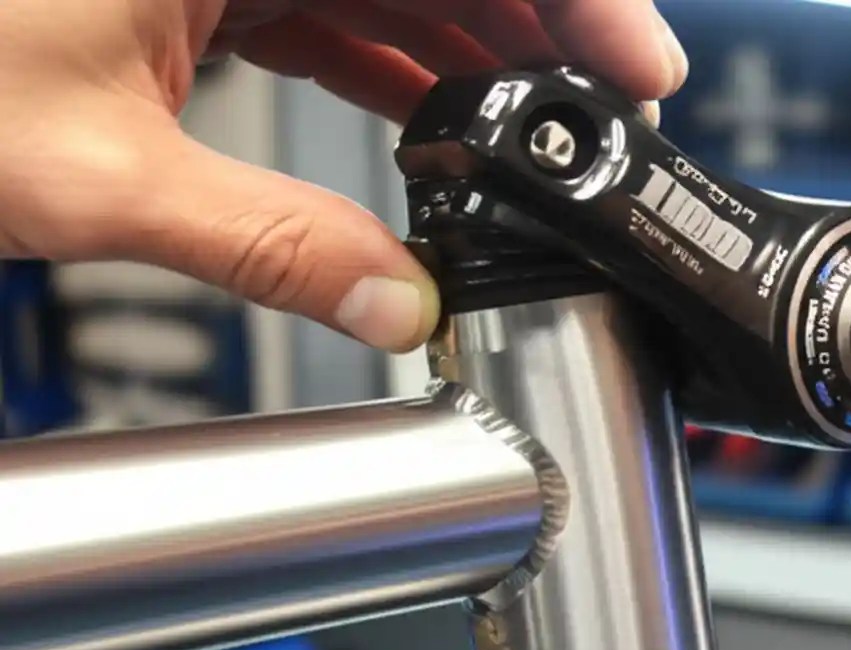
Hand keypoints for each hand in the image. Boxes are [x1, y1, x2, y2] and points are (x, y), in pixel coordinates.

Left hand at [0, 0, 685, 351]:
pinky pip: (338, 9)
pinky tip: (434, 122)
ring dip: (474, 55)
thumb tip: (393, 304)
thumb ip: (270, 245)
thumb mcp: (96, 175)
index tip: (638, 65)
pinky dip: (394, 66)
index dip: (565, 0)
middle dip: (538, 34)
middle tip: (608, 115)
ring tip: (535, 136)